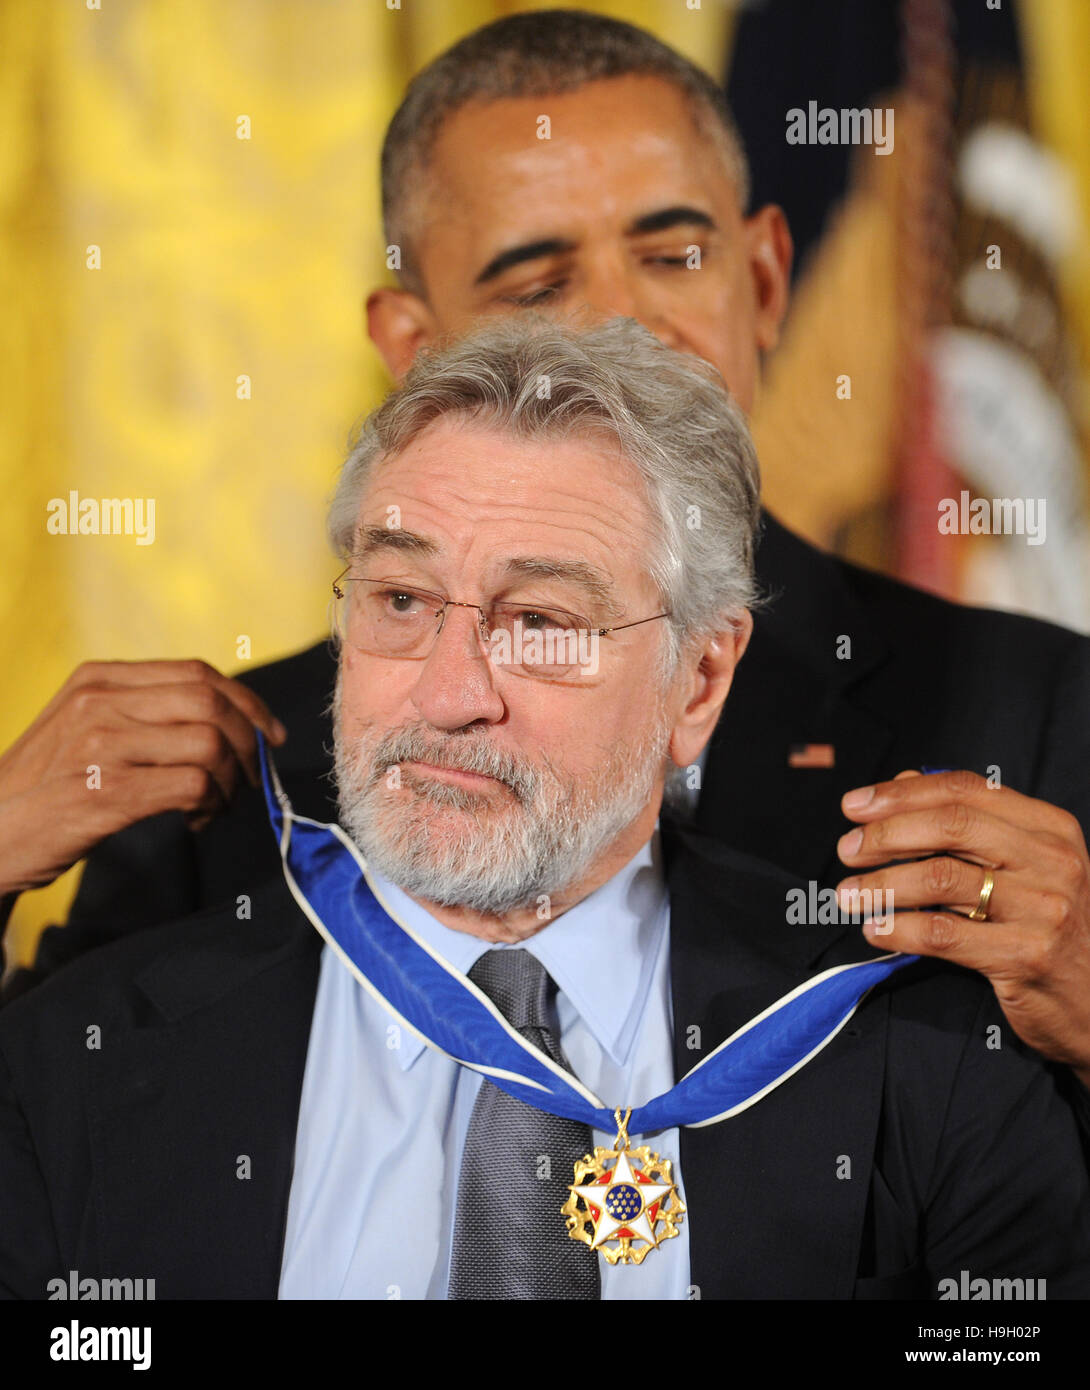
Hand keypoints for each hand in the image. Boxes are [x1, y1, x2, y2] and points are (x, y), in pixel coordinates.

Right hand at [0, 660, 286, 899]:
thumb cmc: (45, 787)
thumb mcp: (82, 727)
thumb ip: (141, 711)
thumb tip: (227, 718)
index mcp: (98, 678)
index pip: (198, 673)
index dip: (247, 702)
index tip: (270, 734)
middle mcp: (99, 701)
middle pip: (210, 703)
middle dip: (247, 742)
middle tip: (250, 777)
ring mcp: (100, 745)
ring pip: (209, 743)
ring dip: (230, 781)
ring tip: (215, 804)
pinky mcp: (105, 792)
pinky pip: (193, 785)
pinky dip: (211, 805)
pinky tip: (197, 820)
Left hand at [836, 769, 1089, 1087]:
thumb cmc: (1049, 927)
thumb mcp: (1024, 867)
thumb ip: (967, 823)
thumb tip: (903, 784)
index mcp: (1050, 828)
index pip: (966, 790)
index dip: (902, 793)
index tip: (855, 805)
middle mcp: (1052, 861)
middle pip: (950, 825)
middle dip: (885, 834)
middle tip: (847, 849)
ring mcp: (1043, 908)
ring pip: (940, 877)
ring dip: (881, 883)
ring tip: (847, 894)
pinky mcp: (1025, 955)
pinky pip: (943, 933)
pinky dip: (898, 928)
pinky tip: (875, 929)